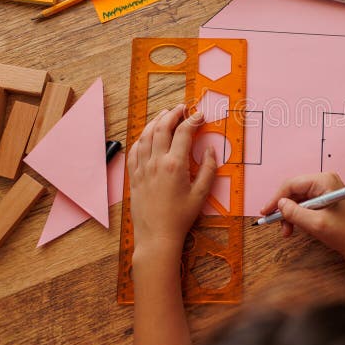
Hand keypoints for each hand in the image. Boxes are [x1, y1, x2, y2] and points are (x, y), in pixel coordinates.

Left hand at [128, 104, 216, 260]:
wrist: (157, 236)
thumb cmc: (180, 217)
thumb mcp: (201, 194)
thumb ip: (208, 169)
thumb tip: (210, 150)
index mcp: (175, 165)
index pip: (183, 133)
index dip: (192, 120)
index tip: (199, 115)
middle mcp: (156, 163)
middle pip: (162, 128)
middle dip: (172, 114)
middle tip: (181, 108)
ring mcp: (142, 168)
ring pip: (146, 136)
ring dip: (156, 121)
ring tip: (164, 114)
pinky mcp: (134, 176)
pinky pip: (134, 151)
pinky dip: (141, 138)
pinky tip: (147, 135)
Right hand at [260, 172, 344, 262]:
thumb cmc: (343, 233)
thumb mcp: (315, 224)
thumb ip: (295, 213)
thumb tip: (280, 204)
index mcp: (324, 181)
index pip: (292, 184)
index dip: (276, 198)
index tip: (265, 212)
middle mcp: (325, 180)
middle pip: (294, 191)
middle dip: (284, 209)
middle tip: (276, 224)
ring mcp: (326, 189)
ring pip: (298, 199)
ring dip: (290, 214)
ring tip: (287, 232)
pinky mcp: (326, 198)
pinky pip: (306, 204)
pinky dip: (298, 215)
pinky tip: (294, 227)